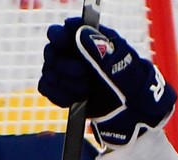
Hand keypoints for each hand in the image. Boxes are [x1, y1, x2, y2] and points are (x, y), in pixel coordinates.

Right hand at [39, 19, 176, 146]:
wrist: (131, 110)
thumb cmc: (129, 82)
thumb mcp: (118, 63)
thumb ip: (97, 48)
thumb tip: (77, 34)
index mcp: (88, 38)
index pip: (63, 30)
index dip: (61, 38)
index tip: (65, 46)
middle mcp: (74, 52)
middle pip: (51, 53)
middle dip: (65, 67)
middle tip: (83, 75)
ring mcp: (66, 71)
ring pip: (48, 72)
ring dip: (66, 84)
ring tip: (86, 90)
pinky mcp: (62, 89)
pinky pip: (46, 88)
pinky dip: (60, 96)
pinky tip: (77, 98)